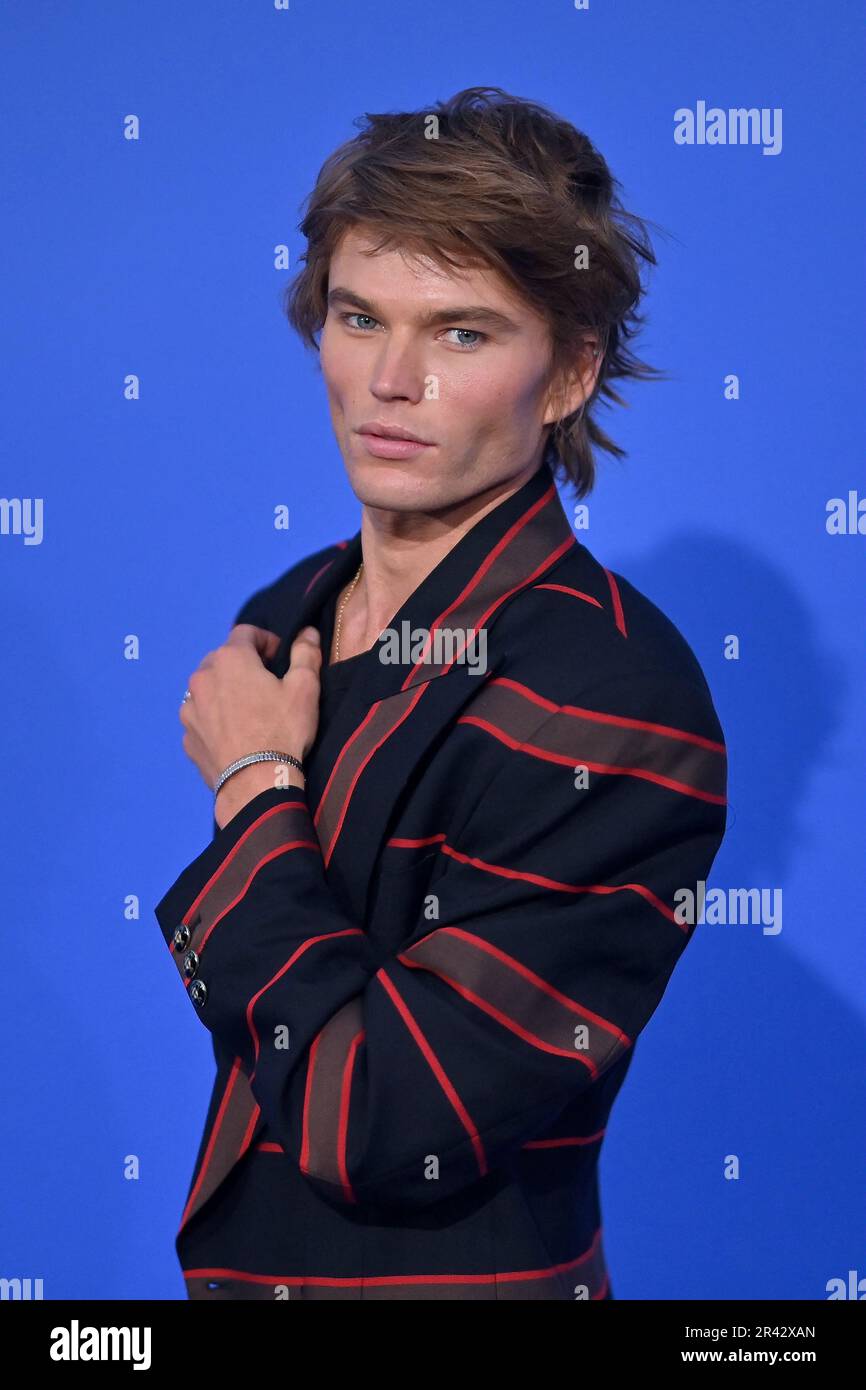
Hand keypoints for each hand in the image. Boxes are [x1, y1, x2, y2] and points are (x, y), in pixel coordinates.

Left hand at [180, 624, 322, 815]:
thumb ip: (305, 654)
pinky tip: (234, 736)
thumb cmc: (282, 730)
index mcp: (230, 659)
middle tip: (266, 687)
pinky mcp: (188, 738)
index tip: (280, 658)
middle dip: (244, 666)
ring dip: (225, 692)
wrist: (255, 784)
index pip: (246, 632)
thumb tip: (307, 632)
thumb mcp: (304, 688)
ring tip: (248, 713)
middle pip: (223, 660)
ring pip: (208, 689)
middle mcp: (202, 678)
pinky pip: (202, 719)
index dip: (266, 641)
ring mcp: (190, 710)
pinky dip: (215, 720)